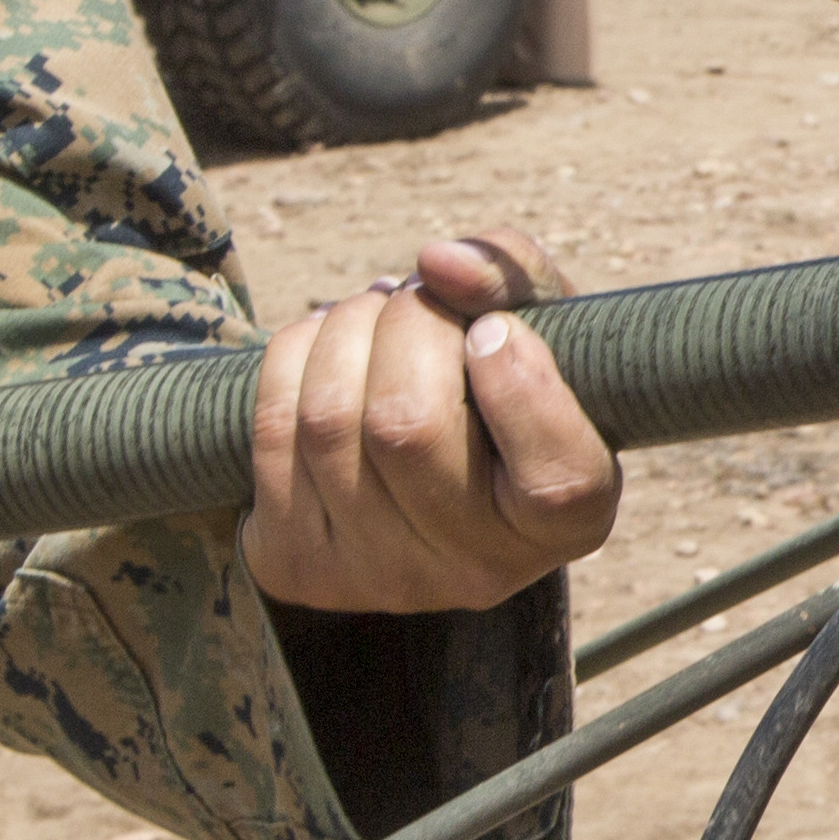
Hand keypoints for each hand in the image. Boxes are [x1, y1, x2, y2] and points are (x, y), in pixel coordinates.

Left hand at [242, 231, 620, 614]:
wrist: (424, 473)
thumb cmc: (501, 381)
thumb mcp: (542, 326)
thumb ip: (513, 276)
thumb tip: (437, 262)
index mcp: (566, 525)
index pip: (555, 479)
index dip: (521, 385)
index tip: (494, 330)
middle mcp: (475, 570)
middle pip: (407, 426)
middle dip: (406, 326)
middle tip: (421, 299)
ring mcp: (378, 577)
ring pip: (328, 420)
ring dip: (345, 329)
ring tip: (374, 315)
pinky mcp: (297, 564)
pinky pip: (273, 431)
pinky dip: (293, 357)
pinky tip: (327, 350)